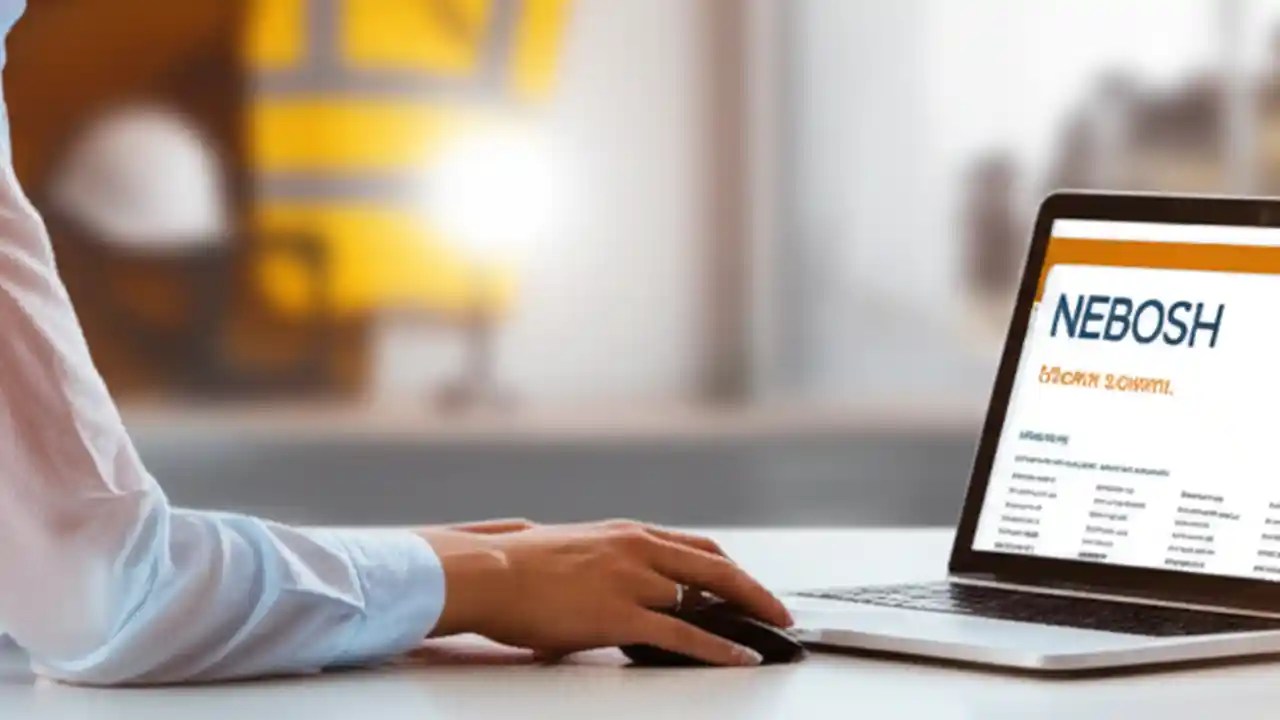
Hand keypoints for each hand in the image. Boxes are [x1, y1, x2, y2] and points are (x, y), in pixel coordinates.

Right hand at [416, 520, 791, 665]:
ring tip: (768, 636)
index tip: (749, 584)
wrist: (487, 572)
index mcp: (626, 533)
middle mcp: (637, 549)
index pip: (696, 547)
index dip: (730, 568)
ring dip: (742, 619)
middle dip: (753, 591)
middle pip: (716, 568)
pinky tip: (741, 656)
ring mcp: (632, 581)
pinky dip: (719, 648)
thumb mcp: (571, 552)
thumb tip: (605, 582)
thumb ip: (602, 563)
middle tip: (779, 611)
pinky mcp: (621, 615)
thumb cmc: (515, 566)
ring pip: (705, 600)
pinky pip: (684, 635)